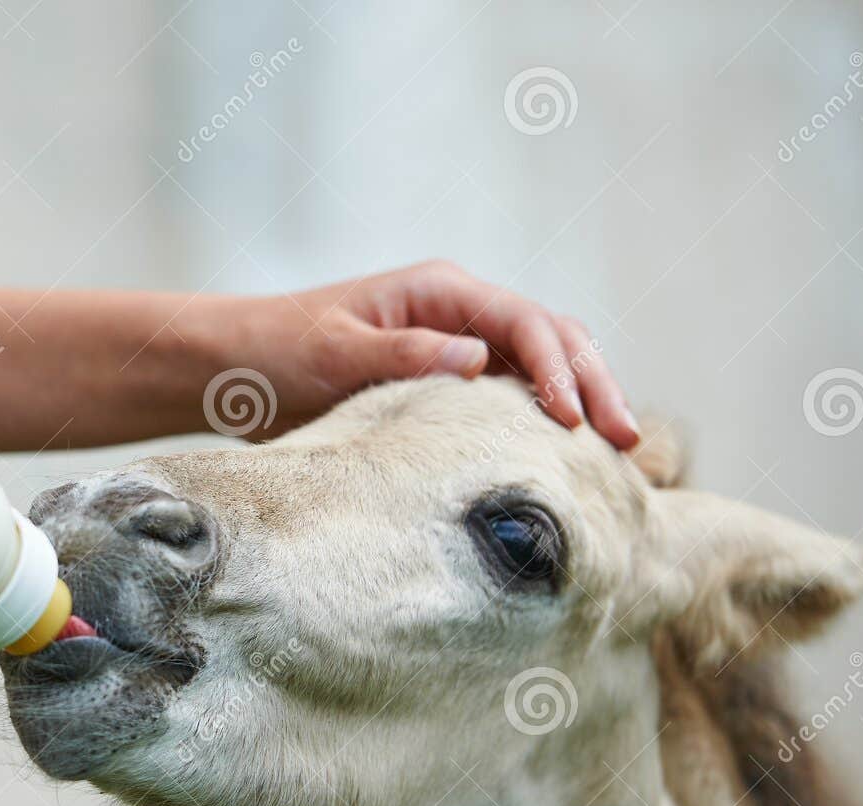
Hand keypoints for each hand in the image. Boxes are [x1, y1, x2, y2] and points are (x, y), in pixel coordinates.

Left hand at [212, 259, 638, 447]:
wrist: (234, 366)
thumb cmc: (277, 353)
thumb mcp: (334, 354)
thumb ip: (404, 356)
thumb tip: (480, 361)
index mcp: (439, 291)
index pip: (524, 322)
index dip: (559, 370)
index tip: (573, 421)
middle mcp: (458, 311)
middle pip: (552, 338)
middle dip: (594, 385)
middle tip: (628, 441)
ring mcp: (456, 343)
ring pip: (542, 365)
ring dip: (580, 401)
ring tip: (617, 455)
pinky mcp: (446, 379)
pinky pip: (510, 394)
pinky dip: (543, 418)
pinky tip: (566, 457)